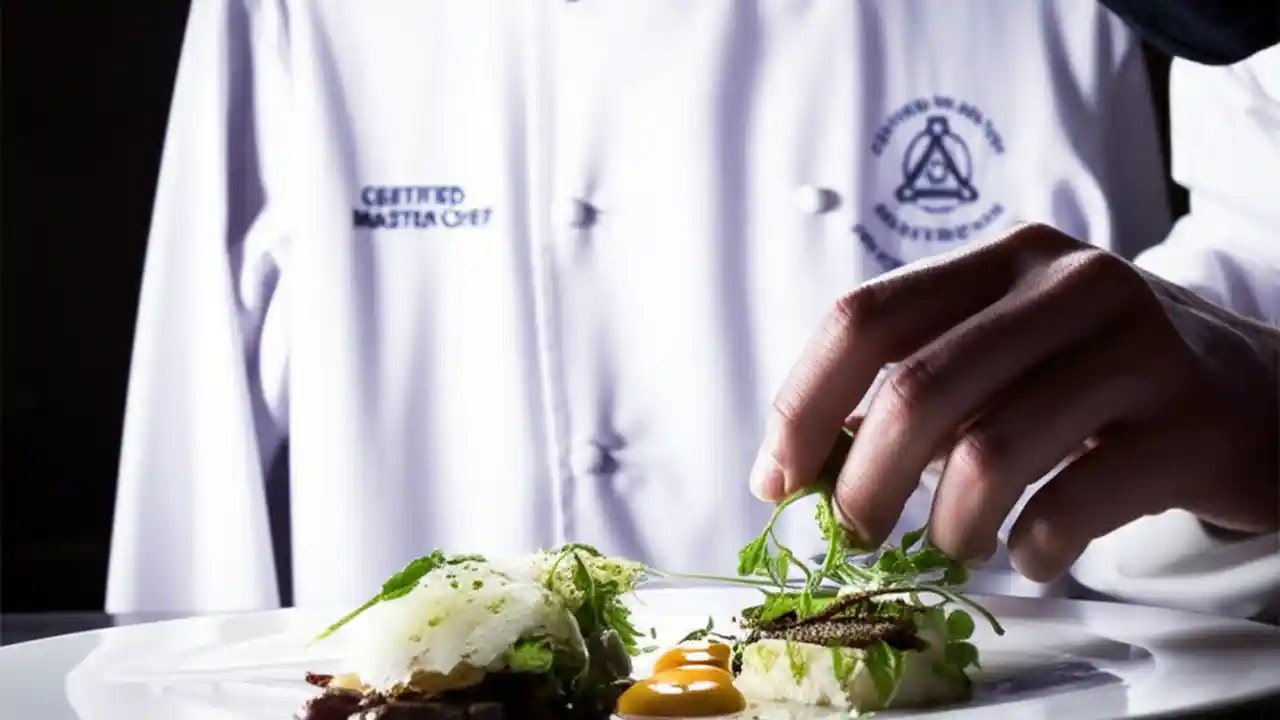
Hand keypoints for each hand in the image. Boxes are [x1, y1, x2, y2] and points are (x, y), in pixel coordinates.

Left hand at [749, 223, 1279, 580]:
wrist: (1270, 396)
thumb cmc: (1110, 383)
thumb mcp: (1012, 356)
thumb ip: (919, 391)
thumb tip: (806, 461)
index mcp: (1003, 259)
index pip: (864, 317)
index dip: (801, 403)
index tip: (775, 478)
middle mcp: (1067, 283)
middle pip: (916, 387)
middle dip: (863, 482)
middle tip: (858, 534)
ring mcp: (1138, 345)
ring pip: (989, 452)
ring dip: (948, 526)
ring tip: (956, 546)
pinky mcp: (1193, 421)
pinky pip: (1073, 504)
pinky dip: (1032, 549)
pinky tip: (1035, 554)